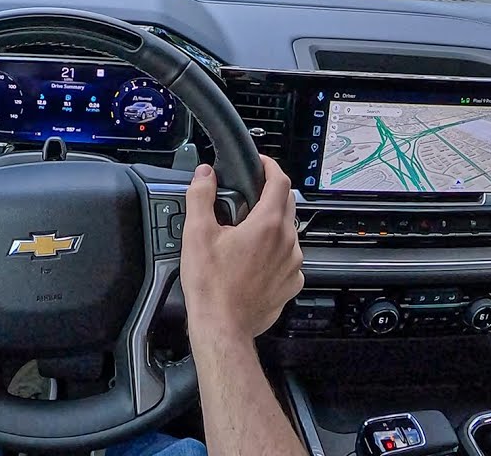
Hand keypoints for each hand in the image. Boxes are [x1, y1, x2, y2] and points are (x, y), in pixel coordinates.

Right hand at [180, 157, 301, 343]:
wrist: (222, 326)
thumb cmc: (211, 285)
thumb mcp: (197, 233)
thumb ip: (201, 196)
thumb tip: (204, 174)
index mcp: (267, 225)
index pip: (279, 181)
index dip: (270, 166)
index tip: (261, 164)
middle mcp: (287, 242)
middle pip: (287, 204)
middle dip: (271, 193)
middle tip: (249, 195)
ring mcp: (293, 264)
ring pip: (289, 232)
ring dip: (273, 225)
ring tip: (247, 233)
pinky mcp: (291, 283)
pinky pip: (289, 258)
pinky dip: (276, 252)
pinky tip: (255, 260)